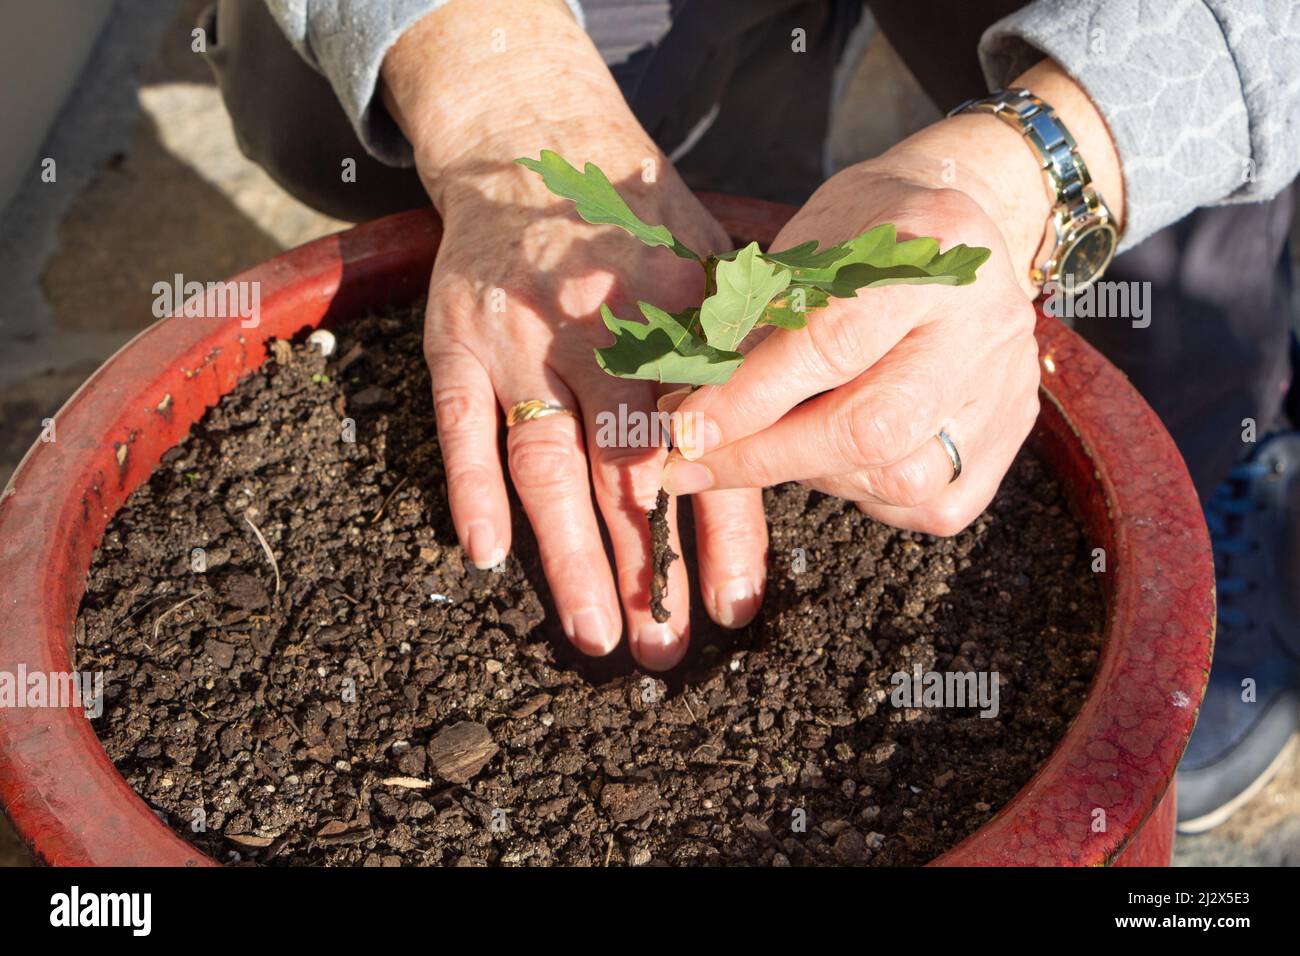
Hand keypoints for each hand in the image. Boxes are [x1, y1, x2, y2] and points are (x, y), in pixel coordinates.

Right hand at [381, 0, 767, 668]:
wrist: (532, 146)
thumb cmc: (638, 225)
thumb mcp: (710, 268)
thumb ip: (740, 358)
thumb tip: (794, 456)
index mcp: (678, 318)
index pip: (710, 444)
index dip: (724, 530)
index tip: (738, 607)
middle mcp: (600, 332)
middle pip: (627, 470)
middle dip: (649, 568)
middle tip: (663, 648)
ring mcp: (520, 340)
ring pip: (548, 462)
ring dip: (570, 554)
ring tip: (594, 632)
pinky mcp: (456, 342)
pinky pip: (462, 424)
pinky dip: (470, 488)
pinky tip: (486, 554)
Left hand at [661, 59, 1125, 535]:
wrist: (965, 222)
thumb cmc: (863, 232)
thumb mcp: (800, 245)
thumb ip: (750, 322)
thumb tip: (683, 414)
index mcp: (930, 250)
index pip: (828, 344)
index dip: (746, 397)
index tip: (681, 430)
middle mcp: (984, 322)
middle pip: (872, 428)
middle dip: (767, 456)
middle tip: (697, 463)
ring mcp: (1006, 384)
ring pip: (902, 476)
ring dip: (812, 474)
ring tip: (773, 442)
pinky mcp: (1014, 435)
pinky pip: (932, 503)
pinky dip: (867, 494)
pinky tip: (836, 458)